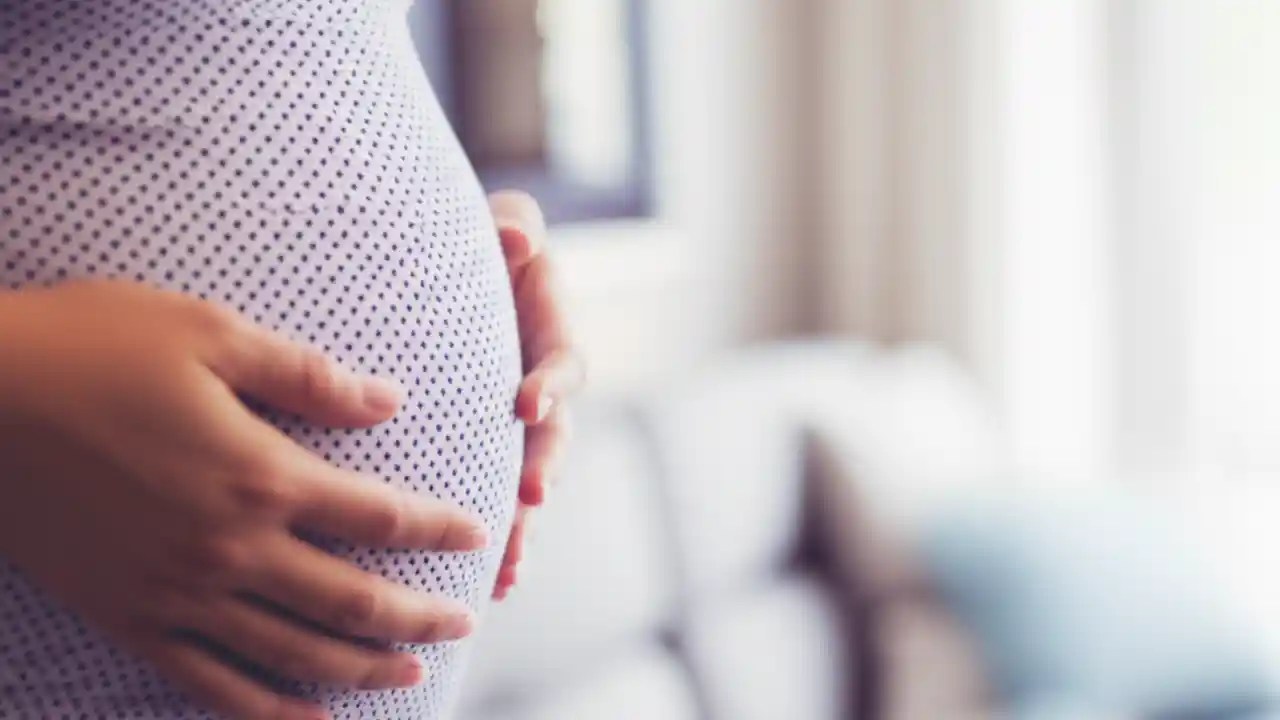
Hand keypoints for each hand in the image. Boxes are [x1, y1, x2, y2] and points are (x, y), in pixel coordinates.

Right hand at [0, 280, 488, 719]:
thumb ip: (308, 376)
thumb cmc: (92, 347)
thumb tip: (391, 400)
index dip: (437, 530)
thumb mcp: (210, 335)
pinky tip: (307, 719)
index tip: (476, 537)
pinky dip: (265, 708)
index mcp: (262, 474)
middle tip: (464, 624)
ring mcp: (178, 593)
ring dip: (360, 668)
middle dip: (417, 615)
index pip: (379, 515)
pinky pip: (209, 680)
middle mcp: (231, 547)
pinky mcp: (129, 618)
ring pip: (293, 651)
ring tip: (409, 677)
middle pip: (351, 599)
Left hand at [489, 192, 585, 599]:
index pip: (563, 364)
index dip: (550, 383)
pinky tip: (488, 585)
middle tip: (530, 497)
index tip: (527, 404)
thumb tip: (515, 242)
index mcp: (554, 340)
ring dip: (522, 526)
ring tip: (505, 571)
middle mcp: (547, 394)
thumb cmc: (494, 250)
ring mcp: (524, 432)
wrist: (479, 281)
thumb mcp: (506, 227)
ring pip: (531, 484)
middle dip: (543, 468)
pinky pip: (503, 500)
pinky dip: (500, 541)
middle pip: (556, 439)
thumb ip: (514, 229)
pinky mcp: (495, 454)